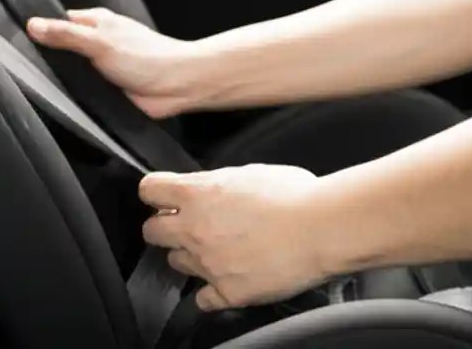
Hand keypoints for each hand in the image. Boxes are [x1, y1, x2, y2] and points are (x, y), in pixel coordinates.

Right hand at [27, 8, 202, 118]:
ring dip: (64, 79)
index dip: (41, 29)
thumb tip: (33, 26)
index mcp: (96, 22)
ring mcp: (102, 67)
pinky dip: (76, 96)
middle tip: (29, 68)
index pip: (58, 21)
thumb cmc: (148, 57)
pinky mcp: (107, 90)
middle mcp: (98, 42)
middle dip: (50, 58)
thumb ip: (66, 35)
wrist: (178, 86)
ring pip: (72, 72)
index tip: (19, 41)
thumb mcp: (100, 42)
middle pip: (63, 48)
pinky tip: (66, 102)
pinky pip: (84, 92)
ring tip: (45, 87)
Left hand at [139, 165, 329, 311]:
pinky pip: (203, 299)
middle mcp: (194, 229)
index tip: (163, 196)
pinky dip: (211, 292)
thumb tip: (213, 188)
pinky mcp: (227, 292)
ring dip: (190, 257)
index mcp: (198, 193)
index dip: (156, 192)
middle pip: (152, 231)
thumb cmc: (295, 195)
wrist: (321, 228)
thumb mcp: (250, 172)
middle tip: (185, 226)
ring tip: (216, 252)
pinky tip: (227, 281)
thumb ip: (220, 183)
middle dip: (164, 227)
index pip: (150, 189)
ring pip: (175, 263)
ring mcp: (207, 263)